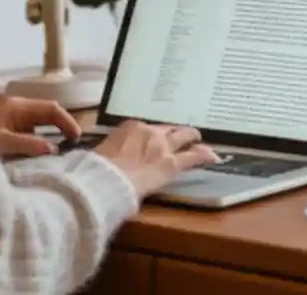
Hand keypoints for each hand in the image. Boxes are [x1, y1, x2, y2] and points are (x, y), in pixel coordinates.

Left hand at [0, 95, 80, 157]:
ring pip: (39, 123)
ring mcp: (11, 117)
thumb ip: (28, 145)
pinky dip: (37, 141)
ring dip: (49, 135)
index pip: (52, 109)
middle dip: (61, 127)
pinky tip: (39, 153)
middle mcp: (17, 108)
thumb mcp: (1, 143)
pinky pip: (29, 131)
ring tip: (58, 151)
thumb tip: (53, 149)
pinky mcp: (7, 127)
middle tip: (71, 145)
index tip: (76, 138)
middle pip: (48, 113)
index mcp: (17, 106)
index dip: (67, 122)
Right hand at [93, 121, 218, 197]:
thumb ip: (109, 150)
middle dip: (177, 132)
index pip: (147, 127)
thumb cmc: (92, 169)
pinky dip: (204, 156)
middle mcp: (150, 132)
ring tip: (199, 141)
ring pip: (185, 137)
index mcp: (130, 127)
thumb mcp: (99, 152)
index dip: (154, 133)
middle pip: (169, 129)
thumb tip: (103, 156)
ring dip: (193, 138)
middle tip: (184, 135)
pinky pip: (193, 157)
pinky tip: (213, 157)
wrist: (101, 180)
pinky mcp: (171, 163)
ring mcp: (163, 146)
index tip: (155, 137)